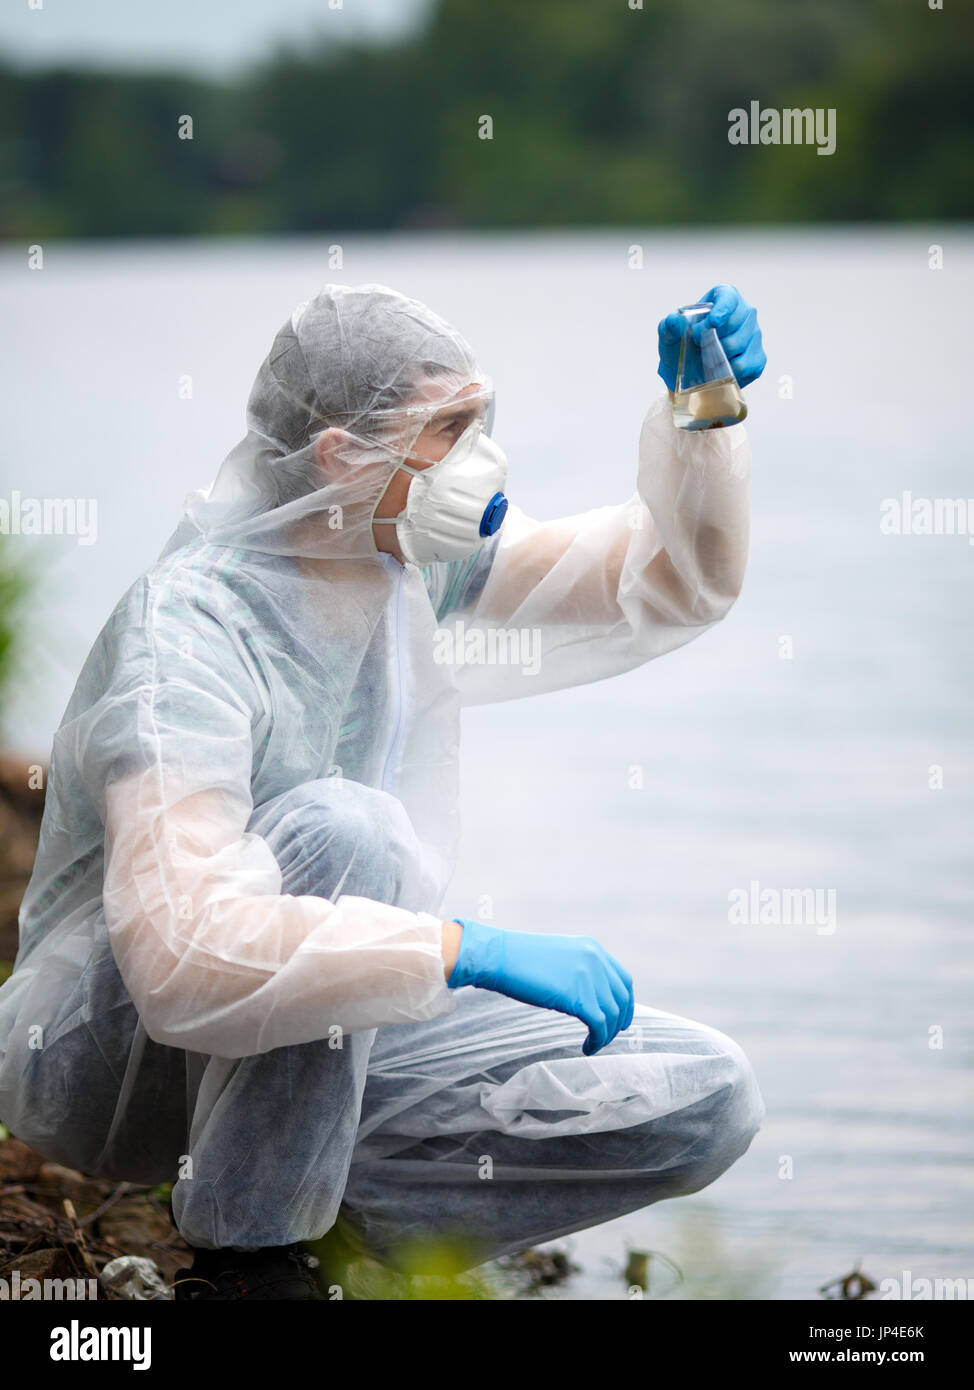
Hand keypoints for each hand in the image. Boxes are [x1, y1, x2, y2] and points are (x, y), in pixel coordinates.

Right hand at [447, 917, 634, 1054]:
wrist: (499, 957)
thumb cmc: (521, 960)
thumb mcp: (560, 956)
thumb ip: (580, 969)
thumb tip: (590, 994)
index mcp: (593, 948)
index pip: (623, 980)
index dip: (626, 1003)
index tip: (620, 1019)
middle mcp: (596, 960)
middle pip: (622, 998)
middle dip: (618, 1022)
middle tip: (608, 1037)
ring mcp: (588, 977)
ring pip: (612, 1014)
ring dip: (606, 1034)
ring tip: (593, 1044)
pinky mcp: (577, 997)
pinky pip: (599, 1025)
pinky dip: (597, 1040)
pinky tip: (587, 1047)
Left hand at [658, 284, 766, 392]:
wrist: (687, 373)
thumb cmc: (681, 346)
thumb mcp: (669, 336)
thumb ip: (669, 326)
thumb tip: (674, 320)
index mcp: (724, 298)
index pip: (729, 298)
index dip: (723, 309)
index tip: (713, 322)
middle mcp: (744, 313)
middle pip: (736, 323)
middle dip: (714, 338)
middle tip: (699, 348)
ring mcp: (754, 335)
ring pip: (739, 345)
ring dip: (718, 357)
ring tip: (706, 361)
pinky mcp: (758, 358)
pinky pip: (746, 365)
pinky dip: (730, 372)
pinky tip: (720, 372)